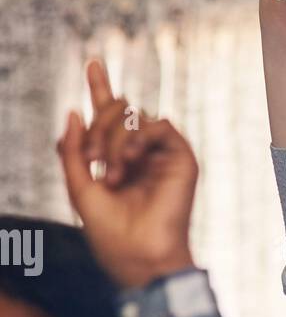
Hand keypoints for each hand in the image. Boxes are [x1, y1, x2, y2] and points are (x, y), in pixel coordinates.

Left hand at [57, 59, 196, 288]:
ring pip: (133, 116)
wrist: (139, 254)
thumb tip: (74, 110)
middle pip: (116, 111)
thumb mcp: (78, 187)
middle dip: (97, 129)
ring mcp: (161, 154)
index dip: (100, 88)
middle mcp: (140, 152)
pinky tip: (129, 160)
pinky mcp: (181, 158)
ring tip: (112, 174)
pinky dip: (138, 138)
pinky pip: (159, 124)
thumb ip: (72, 149)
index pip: (109, 116)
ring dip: (114, 140)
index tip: (93, 63)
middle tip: (92, 162)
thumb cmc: (110, 231)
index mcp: (117, 158)